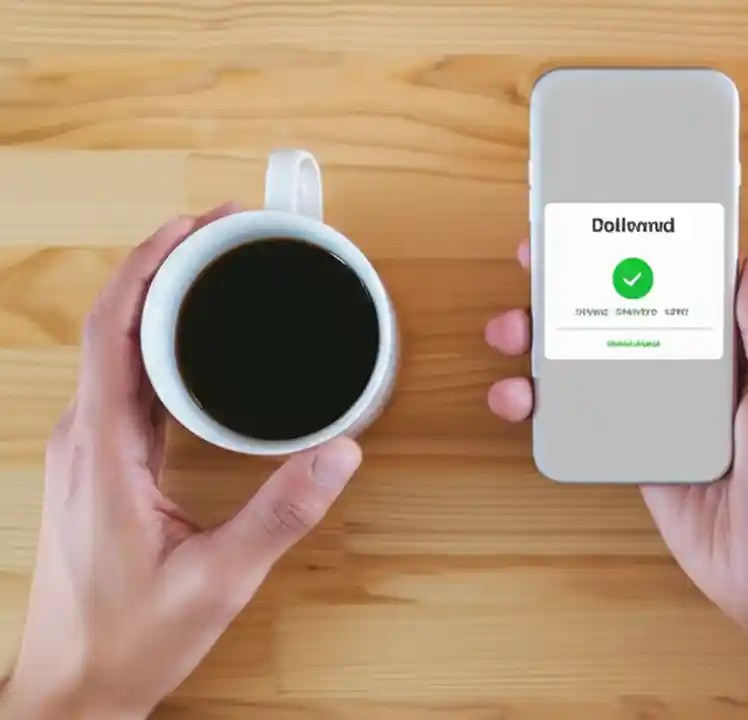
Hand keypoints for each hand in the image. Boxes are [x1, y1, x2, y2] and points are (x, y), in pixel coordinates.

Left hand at [0, 207, 362, 719]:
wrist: (73, 686)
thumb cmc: (127, 639)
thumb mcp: (217, 580)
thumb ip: (281, 514)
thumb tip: (341, 451)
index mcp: (103, 449)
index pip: (112, 328)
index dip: (148, 265)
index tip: (195, 226)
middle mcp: (86, 438)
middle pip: (115, 324)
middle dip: (165, 265)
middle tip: (224, 233)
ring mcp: (89, 451)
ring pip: (118, 351)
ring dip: (162, 302)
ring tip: (217, 272)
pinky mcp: (101, 466)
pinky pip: (127, 383)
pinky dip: (161, 346)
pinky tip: (200, 347)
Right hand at [486, 244, 747, 718]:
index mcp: (746, 351)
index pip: (689, 281)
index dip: (645, 246)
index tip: (603, 218)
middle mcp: (700, 374)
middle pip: (626, 311)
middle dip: (575, 284)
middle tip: (534, 264)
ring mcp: (664, 414)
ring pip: (594, 360)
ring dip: (546, 339)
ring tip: (512, 332)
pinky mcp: (638, 454)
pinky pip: (585, 420)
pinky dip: (547, 406)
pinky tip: (521, 399)